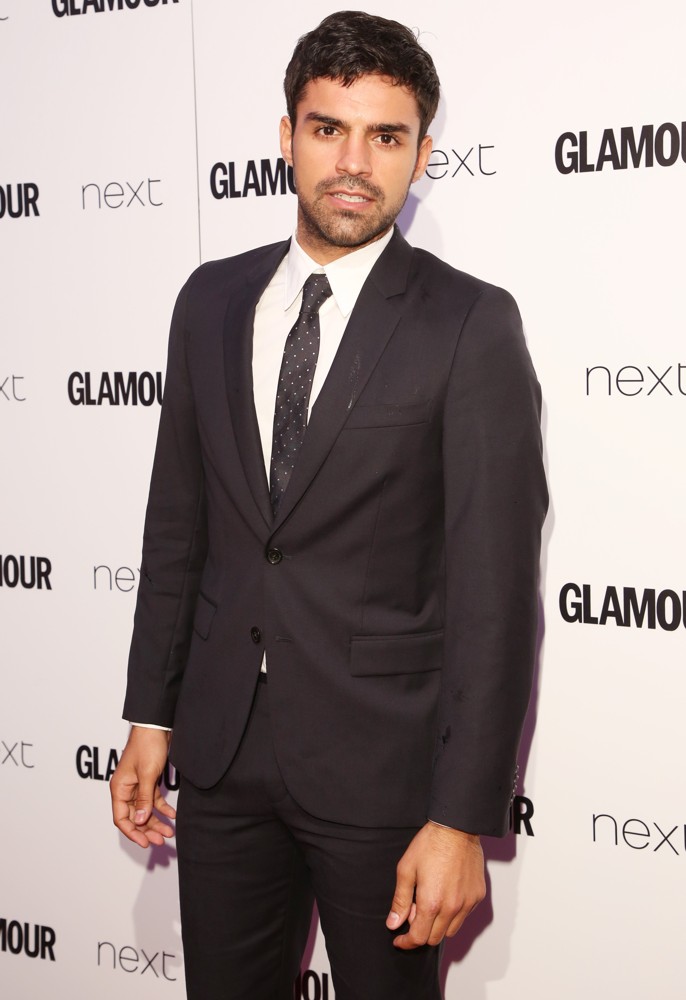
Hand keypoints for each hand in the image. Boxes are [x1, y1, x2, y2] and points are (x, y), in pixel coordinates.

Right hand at [110, 726, 175, 848]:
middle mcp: (126, 789)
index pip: (121, 818)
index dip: (133, 833)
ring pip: (145, 810)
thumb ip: (144, 798)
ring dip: (155, 822)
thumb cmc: (147, 746)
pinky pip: (153, 800)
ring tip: (169, 832)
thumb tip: (140, 821)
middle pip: (134, 817)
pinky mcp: (149, 781)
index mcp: (119, 788)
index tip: (146, 843)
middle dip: (147, 830)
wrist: (157, 726)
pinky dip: (162, 808)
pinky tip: (172, 815)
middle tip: (161, 840)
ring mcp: (137, 786)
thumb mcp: (148, 774)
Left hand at [386, 821, 484, 948]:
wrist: (457, 828)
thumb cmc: (430, 844)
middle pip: (434, 938)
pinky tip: (445, 895)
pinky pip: (464, 916)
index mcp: (431, 903)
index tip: (399, 939)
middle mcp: (452, 908)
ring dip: (438, 925)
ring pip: (451, 930)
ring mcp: (467, 903)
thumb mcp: (406, 869)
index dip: (406, 942)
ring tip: (430, 902)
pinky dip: (453, 914)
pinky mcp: (477, 896)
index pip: (418, 938)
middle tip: (414, 911)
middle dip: (421, 932)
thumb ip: (400, 900)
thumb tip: (393, 923)